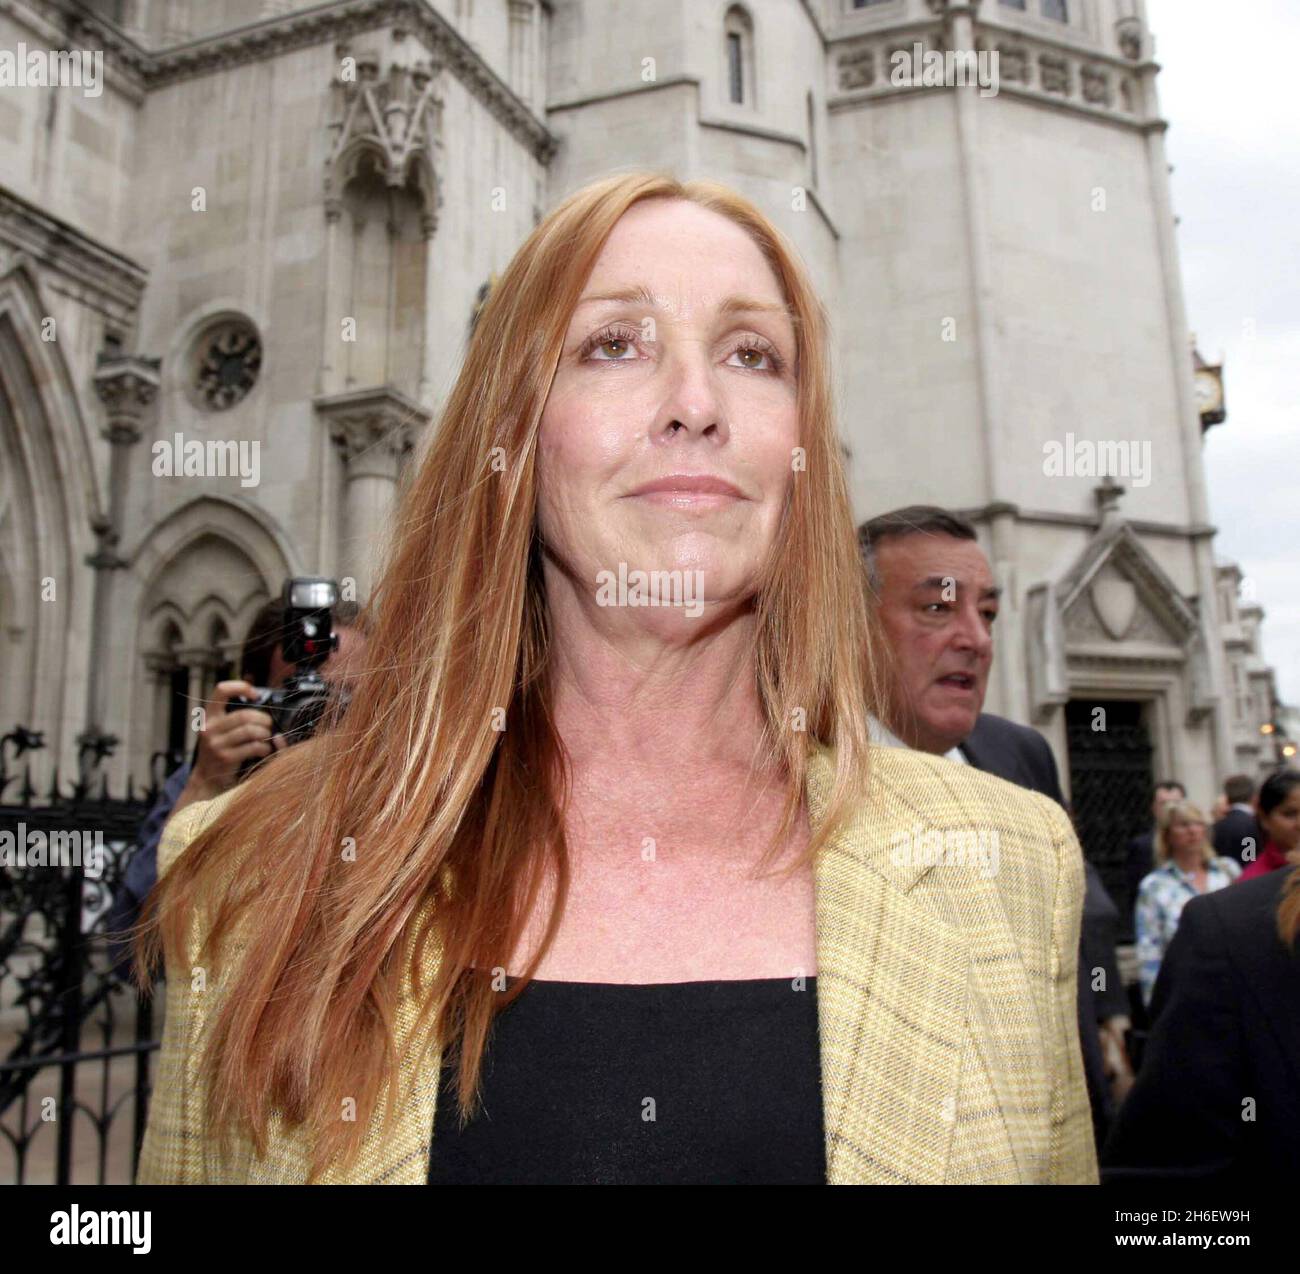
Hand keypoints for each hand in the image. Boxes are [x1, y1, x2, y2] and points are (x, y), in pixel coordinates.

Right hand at [175, 680, 285, 811]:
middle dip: (263, 719)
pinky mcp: (225, 758)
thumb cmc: (220, 750)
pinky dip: (264, 747)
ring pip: (250, 730)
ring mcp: (216, 744)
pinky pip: (253, 747)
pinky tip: (264, 750)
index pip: (221, 690)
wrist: (206, 779)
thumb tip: (259, 697)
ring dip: (265, 733)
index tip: (255, 694)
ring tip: (267, 737)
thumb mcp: (220, 729)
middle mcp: (210, 728)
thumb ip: (234, 716)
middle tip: (268, 725)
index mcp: (209, 716)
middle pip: (244, 715)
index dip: (241, 687)